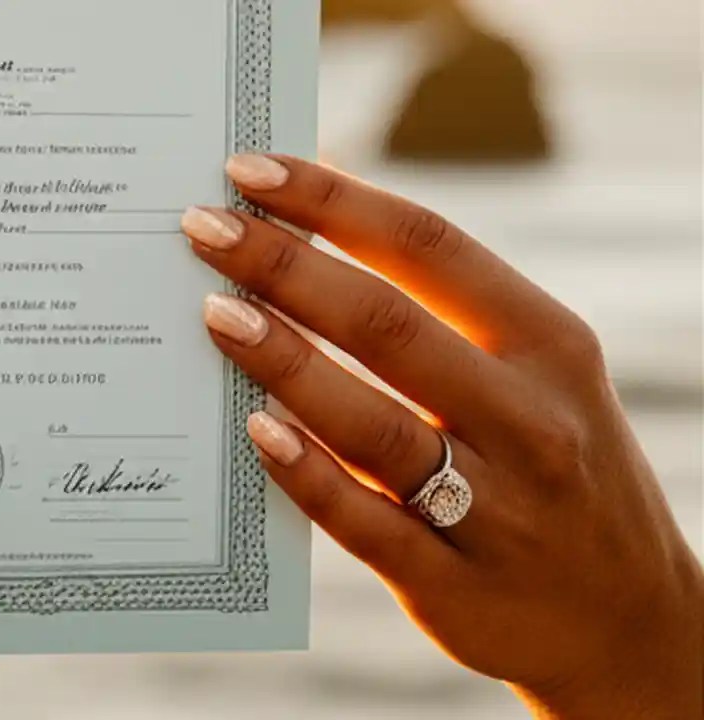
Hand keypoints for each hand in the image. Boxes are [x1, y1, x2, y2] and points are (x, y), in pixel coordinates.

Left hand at [183, 156, 702, 718]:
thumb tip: (307, 246)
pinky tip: (254, 431)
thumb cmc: (554, 469)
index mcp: (549, 346)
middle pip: (386, 323)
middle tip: (202, 227)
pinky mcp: (453, 586)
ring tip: (214, 312)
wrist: (628, 617)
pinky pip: (364, 522)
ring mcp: (495, 509)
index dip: (333, 200)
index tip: (251, 170)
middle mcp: (530, 419)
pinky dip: (307, 472)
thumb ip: (443, 322)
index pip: (429, 247)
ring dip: (283, 359)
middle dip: (284, 265)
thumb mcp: (539, 380)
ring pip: (372, 421)